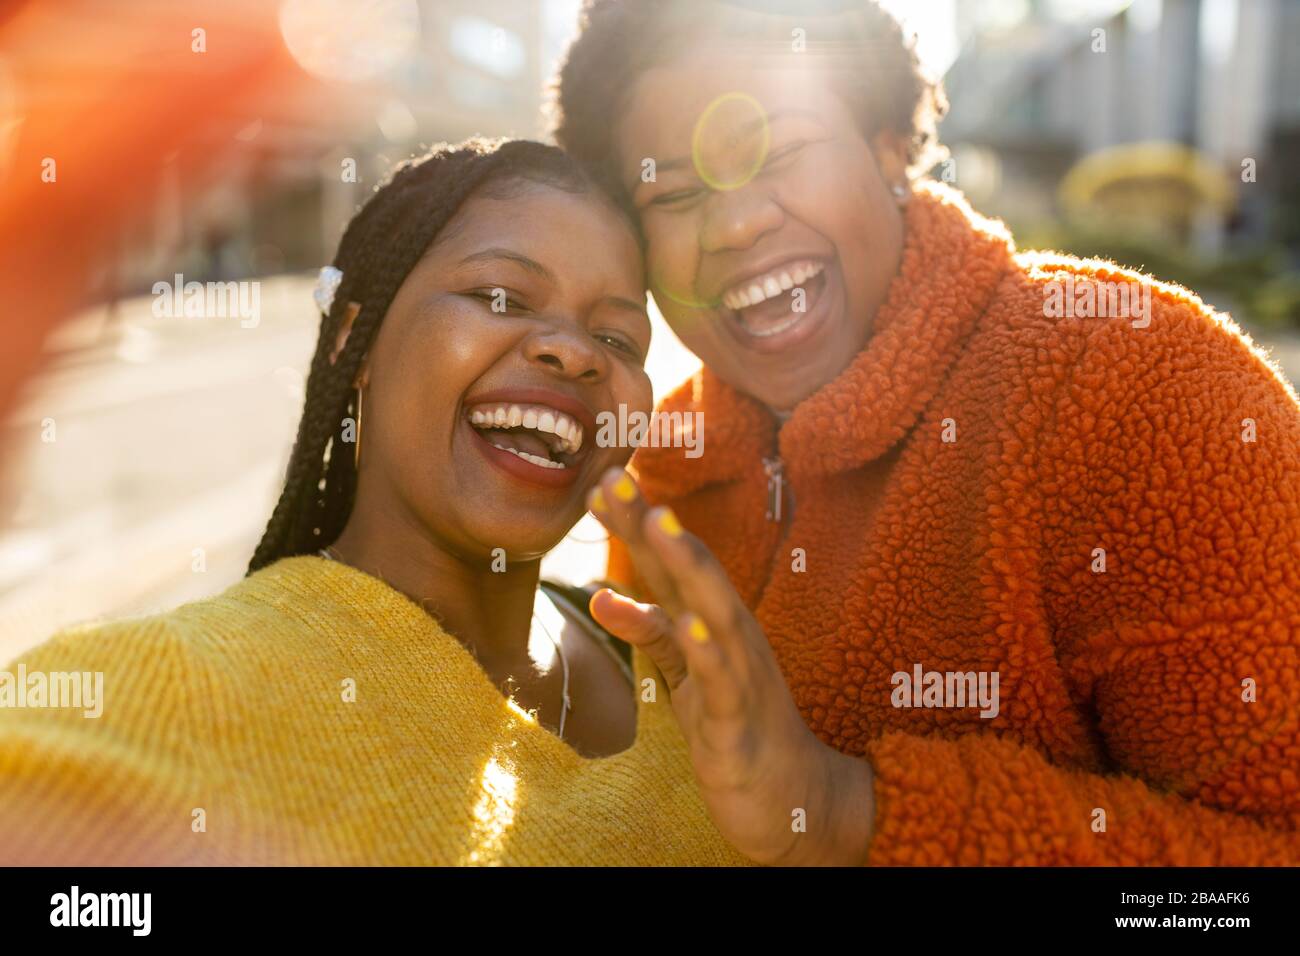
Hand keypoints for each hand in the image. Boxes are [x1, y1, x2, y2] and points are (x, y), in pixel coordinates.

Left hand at [587, 468, 875, 865]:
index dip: (635, 522)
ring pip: (716, 612)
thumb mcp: (685, 674)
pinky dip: (709, 653)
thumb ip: (649, 631)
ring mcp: (739, 676)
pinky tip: (692, 626)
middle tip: (616, 474)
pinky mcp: (739, 723)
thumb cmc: (738, 725)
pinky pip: (724, 684)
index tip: (602, 478)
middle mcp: (732, 637)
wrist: (794, 797)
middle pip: (690, 571)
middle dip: (653, 523)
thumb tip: (600, 595)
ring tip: (662, 523)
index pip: (669, 564)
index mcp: (715, 623)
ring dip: (691, 566)